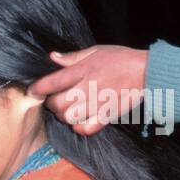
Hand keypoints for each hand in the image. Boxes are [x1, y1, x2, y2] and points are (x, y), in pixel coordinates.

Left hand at [28, 46, 148, 134]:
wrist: (146, 72)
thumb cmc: (121, 59)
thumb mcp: (96, 51)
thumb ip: (72, 57)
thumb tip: (52, 57)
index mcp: (83, 69)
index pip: (52, 82)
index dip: (37, 88)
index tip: (33, 91)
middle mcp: (88, 88)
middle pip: (57, 104)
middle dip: (51, 103)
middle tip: (55, 100)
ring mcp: (97, 104)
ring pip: (68, 117)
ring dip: (64, 115)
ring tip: (68, 110)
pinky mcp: (107, 116)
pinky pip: (86, 128)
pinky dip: (79, 127)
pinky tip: (80, 120)